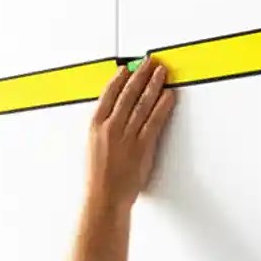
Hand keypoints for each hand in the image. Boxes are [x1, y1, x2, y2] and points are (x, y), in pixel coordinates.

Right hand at [85, 59, 176, 208]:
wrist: (104, 198)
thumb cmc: (98, 178)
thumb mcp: (92, 147)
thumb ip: (103, 130)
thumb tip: (115, 116)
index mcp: (95, 126)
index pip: (108, 94)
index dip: (119, 79)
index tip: (127, 69)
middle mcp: (110, 128)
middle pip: (128, 94)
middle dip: (140, 75)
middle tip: (150, 63)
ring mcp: (126, 136)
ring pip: (142, 104)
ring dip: (153, 85)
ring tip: (161, 73)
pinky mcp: (141, 147)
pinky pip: (154, 121)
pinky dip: (162, 106)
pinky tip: (168, 96)